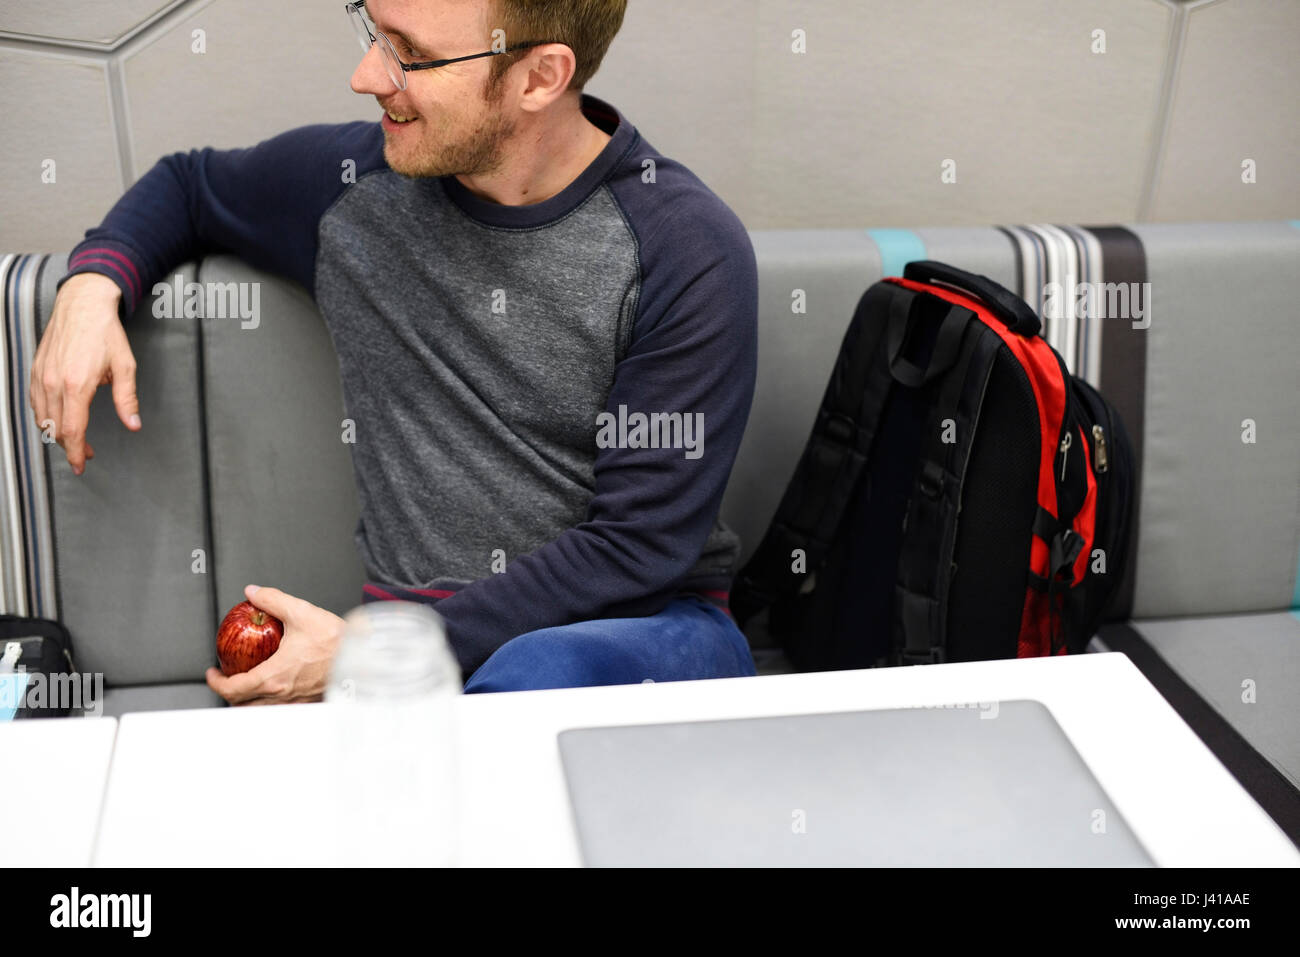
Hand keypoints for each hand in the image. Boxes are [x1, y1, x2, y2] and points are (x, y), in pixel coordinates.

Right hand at [28, 272, 140, 474]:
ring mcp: (40, 376)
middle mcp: (54, 382)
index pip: (72, 431)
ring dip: (57, 433)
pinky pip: (35, 402)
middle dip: (70, 446)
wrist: (81, 305)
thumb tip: (134, 425)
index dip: (76, 453)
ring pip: (42, 418)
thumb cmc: (104, 333)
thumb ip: (128, 400)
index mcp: (77, 384)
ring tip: (75, 439)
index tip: (81, 466)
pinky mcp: (34, 370)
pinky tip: (58, 419)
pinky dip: (45, 416)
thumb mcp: (125, 366)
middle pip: (55, 429)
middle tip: (86, 453)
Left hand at [205, 584, 345, 705]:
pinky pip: (280, 708)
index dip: (216, 682)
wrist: (365, 656)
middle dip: (229, 692)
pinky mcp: (308, 701)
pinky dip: (268, 701)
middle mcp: (282, 695)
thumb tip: (253, 593)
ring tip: (246, 685)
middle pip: (242, 704)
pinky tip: (275, 687)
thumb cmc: (336, 640)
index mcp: (274, 677)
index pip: (233, 689)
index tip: (214, 672)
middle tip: (226, 677)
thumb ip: (273, 600)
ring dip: (247, 700)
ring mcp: (296, 701)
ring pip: (260, 710)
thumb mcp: (301, 612)